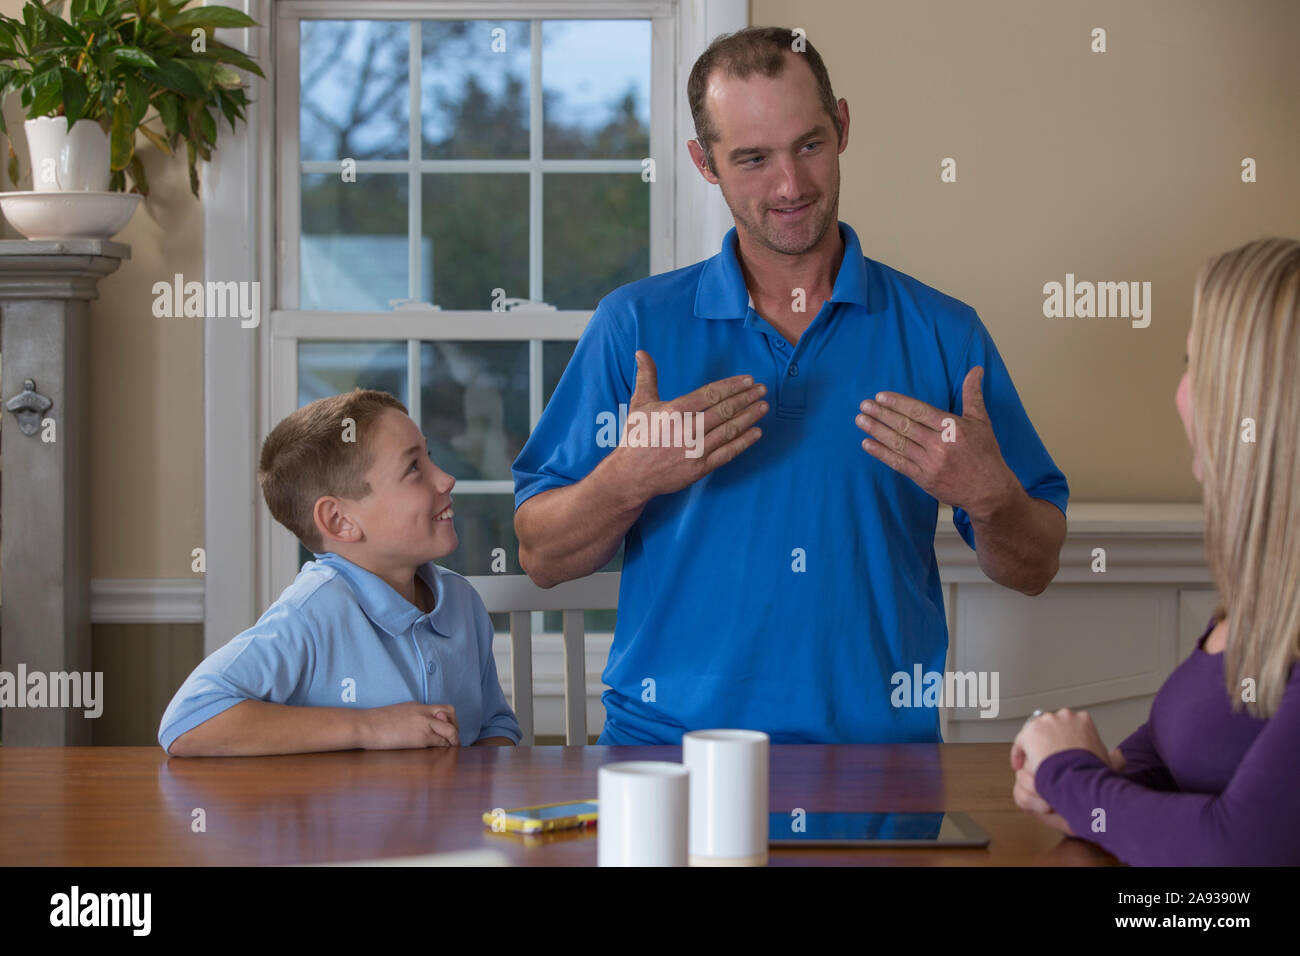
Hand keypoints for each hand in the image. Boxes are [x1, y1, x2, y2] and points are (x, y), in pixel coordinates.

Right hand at [360, 702, 459, 749]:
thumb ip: (411, 717)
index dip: (449, 719)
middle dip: (455, 726)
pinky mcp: (420, 738)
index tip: (448, 729)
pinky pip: (440, 743)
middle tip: (453, 738)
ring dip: (453, 739)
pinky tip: (442, 753)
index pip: (442, 709)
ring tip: (451, 747)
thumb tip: (416, 727)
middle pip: (450, 714)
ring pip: (450, 730)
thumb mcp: (397, 714)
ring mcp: (423, 725)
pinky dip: (445, 747)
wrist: (365, 725)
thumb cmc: (375, 723)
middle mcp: (423, 713)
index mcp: (417, 706)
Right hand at [613, 350, 766, 502]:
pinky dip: (744, 442)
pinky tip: (756, 432)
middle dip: (746, 398)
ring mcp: (695, 450)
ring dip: (749, 417)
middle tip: (762, 390)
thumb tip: (641, 353)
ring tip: (763, 406)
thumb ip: (646, 377)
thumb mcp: (640, 404)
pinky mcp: (700, 468)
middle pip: (724, 410)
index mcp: (674, 411)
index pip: (711, 394)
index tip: (748, 380)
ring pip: (729, 430)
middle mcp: (687, 429)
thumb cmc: (636, 438)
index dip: (732, 386)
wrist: (631, 476)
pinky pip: (727, 453)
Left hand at [856, 367, 1016, 519]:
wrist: (990, 491)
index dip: (898, 403)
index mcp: (952, 427)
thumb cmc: (985, 453)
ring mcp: (931, 463)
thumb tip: (976, 369)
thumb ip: (972, 394)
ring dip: (877, 431)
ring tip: (860, 420)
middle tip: (864, 405)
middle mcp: (940, 444)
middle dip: (882, 414)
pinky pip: (898, 464)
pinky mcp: (924, 479)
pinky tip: (867, 444)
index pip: (919, 411)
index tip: (880, 396)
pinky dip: (881, 454)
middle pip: (905, 426)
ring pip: (899, 443)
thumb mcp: (981, 421)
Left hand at [1009, 709, 1123, 835]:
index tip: (1064, 751)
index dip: (1066, 739)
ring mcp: (1046, 722)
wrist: (1077, 776)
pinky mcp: (1030, 732)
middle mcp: (1064, 716)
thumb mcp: (1111, 762)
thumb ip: (1115, 756)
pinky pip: (1021, 742)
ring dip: (1035, 746)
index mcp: (1084, 719)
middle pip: (1052, 725)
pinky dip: (1020, 753)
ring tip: (1036, 763)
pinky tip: (1021, 764)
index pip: (1070, 724)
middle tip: (1049, 758)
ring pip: (1036, 732)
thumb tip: (1117, 755)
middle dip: (1050, 740)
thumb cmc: (1093, 771)